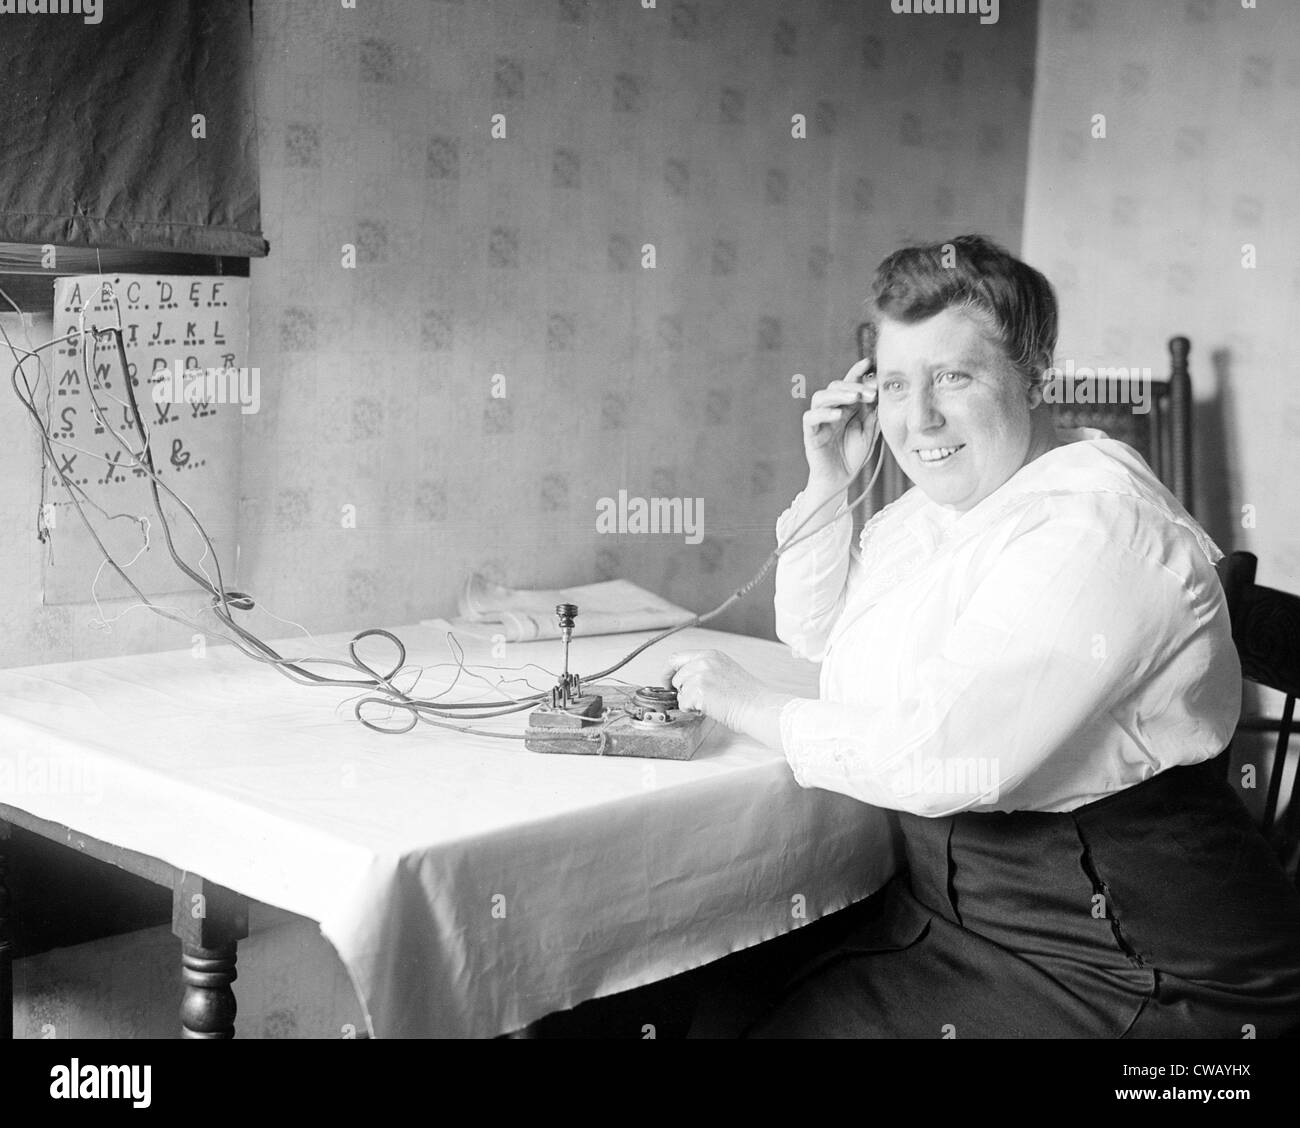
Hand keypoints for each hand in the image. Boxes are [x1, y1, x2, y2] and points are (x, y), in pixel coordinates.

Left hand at [663, 649, 791, 744]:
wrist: (758, 706)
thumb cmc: (746, 695)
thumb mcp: (724, 671)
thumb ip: (703, 670)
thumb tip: (683, 680)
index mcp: (711, 655)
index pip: (677, 657)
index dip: (668, 671)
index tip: (667, 682)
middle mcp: (704, 661)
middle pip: (675, 676)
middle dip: (680, 690)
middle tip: (691, 700)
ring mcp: (701, 675)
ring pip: (679, 692)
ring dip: (688, 701)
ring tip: (708, 703)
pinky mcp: (699, 691)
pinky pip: (683, 704)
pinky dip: (692, 710)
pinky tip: (708, 708)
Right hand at [802, 357, 876, 490]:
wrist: (840, 480)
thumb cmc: (852, 456)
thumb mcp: (869, 432)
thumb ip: (874, 414)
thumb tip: (883, 393)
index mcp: (845, 407)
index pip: (849, 384)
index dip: (856, 372)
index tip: (869, 362)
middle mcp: (831, 410)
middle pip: (835, 386)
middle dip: (853, 385)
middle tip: (871, 391)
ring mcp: (819, 421)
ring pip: (821, 397)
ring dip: (838, 394)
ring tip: (855, 398)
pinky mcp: (810, 434)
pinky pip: (811, 418)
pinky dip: (824, 413)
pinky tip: (838, 414)